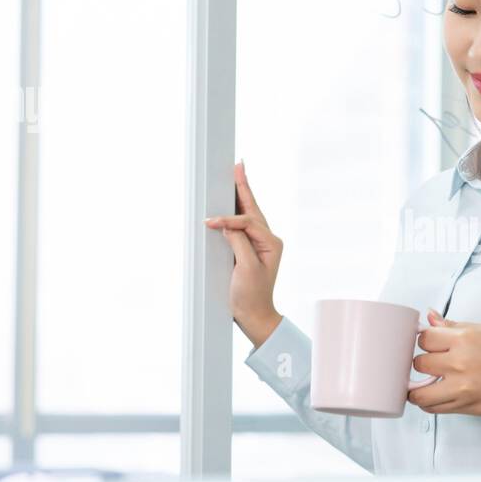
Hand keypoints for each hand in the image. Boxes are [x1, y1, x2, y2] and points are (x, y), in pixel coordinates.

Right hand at [203, 160, 282, 346]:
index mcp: (271, 242)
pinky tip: (232, 203)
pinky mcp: (249, 249)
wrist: (253, 315)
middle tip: (238, 166)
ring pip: (248, 213)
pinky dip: (235, 212)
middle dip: (243, 187)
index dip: (228, 219)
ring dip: (240, 195)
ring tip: (236, 175)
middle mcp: (268, 240)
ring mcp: (259, 244)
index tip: (209, 222)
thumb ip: (239, 243)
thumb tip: (228, 224)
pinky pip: (242, 225)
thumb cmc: (251, 295)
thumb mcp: (246, 269)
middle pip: (252, 208)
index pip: (247, 221)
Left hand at [408, 309, 480, 426]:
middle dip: (423, 361)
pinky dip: (428, 402)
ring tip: (427, 381)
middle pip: (418, 362)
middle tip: (433, 362)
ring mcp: (460, 388)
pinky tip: (435, 393)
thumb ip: (455, 326)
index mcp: (466, 339)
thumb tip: (430, 317)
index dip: (426, 340)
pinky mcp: (463, 406)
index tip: (432, 343)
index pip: (424, 338)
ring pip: (418, 392)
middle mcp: (461, 363)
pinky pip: (431, 408)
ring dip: (418, 386)